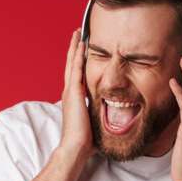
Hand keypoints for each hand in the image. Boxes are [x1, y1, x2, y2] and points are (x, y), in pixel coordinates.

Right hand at [59, 28, 95, 164]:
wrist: (75, 147)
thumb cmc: (84, 142)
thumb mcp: (93, 124)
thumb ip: (99, 117)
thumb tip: (111, 120)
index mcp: (74, 100)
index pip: (76, 76)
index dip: (78, 63)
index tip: (82, 51)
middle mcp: (70, 93)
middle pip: (71, 65)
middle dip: (74, 49)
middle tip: (77, 34)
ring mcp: (70, 91)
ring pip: (72, 63)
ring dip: (75, 47)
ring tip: (78, 33)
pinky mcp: (73, 92)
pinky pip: (75, 68)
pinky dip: (77, 55)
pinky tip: (81, 44)